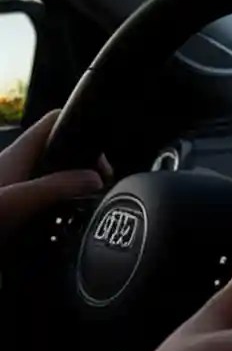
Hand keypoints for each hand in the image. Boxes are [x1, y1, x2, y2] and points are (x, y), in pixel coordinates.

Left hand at [0, 110, 105, 241]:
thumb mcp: (17, 202)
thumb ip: (57, 187)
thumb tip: (94, 178)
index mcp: (19, 154)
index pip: (56, 121)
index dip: (82, 129)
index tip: (99, 160)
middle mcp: (18, 167)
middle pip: (61, 152)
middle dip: (84, 166)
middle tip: (98, 188)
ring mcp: (15, 189)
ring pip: (54, 179)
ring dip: (73, 190)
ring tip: (85, 208)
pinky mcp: (12, 211)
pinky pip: (45, 203)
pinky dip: (59, 211)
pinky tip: (63, 229)